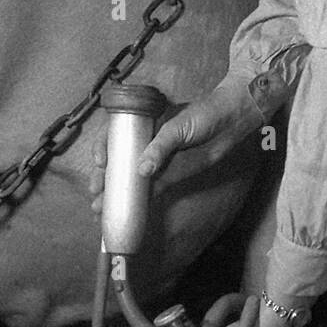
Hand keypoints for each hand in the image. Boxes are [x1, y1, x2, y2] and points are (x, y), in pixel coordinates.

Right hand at [89, 76, 261, 210]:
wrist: (231, 122)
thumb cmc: (204, 115)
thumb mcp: (179, 126)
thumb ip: (160, 147)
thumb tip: (142, 170)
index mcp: (144, 124)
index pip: (115, 135)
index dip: (103, 148)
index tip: (101, 163)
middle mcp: (146, 143)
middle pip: (118, 161)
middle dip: (104, 179)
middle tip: (95, 194)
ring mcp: (158, 160)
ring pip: (131, 179)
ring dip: (116, 194)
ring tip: (101, 209)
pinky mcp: (171, 175)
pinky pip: (150, 190)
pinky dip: (138, 202)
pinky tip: (126, 211)